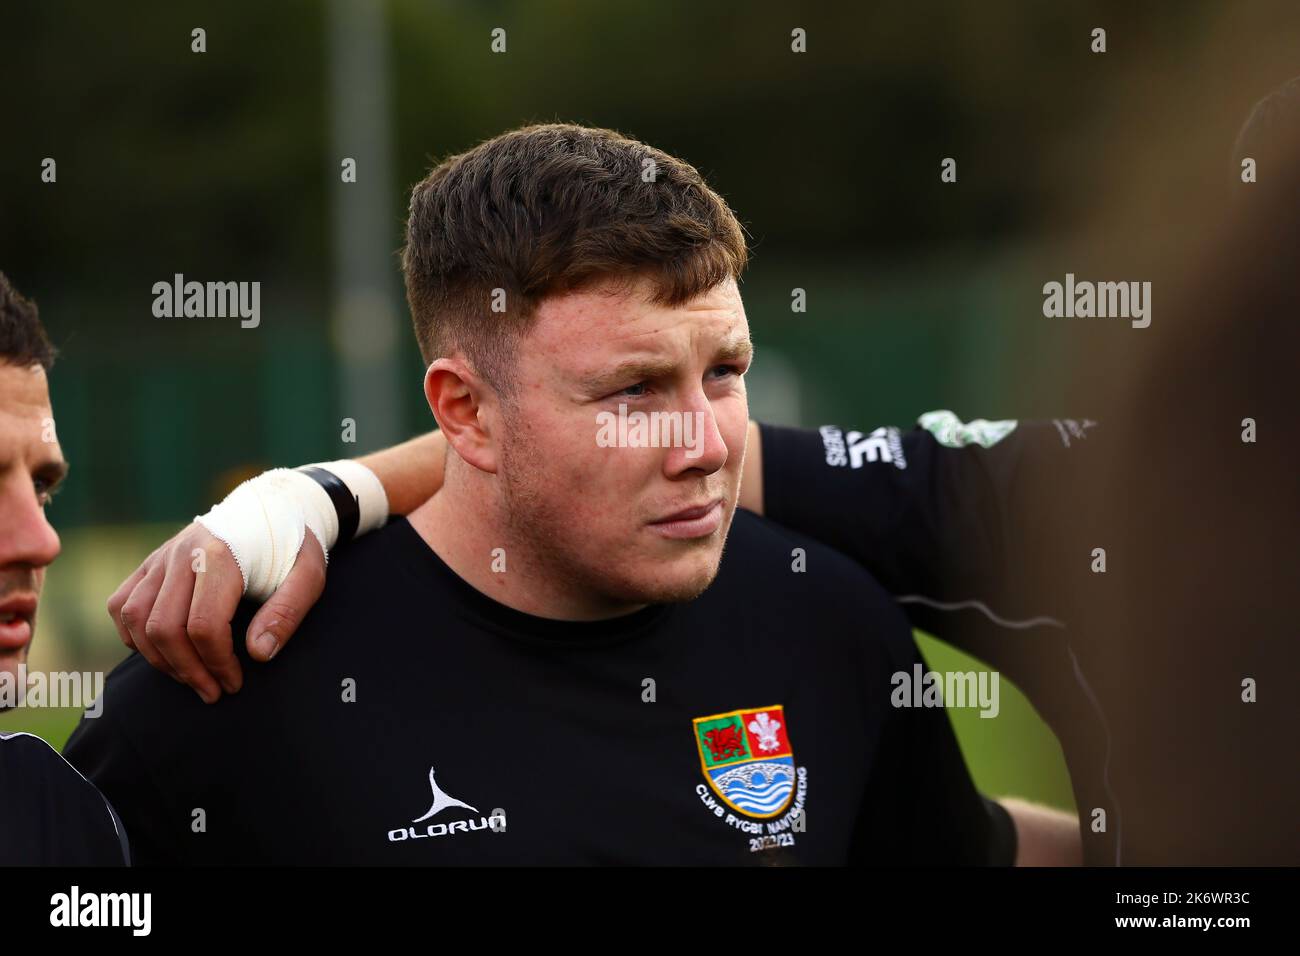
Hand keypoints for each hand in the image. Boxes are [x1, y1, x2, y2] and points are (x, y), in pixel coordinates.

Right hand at [106, 522, 325, 702]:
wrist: (272, 507)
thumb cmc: (293, 547)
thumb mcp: (309, 575)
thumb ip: (287, 612)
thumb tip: (258, 654)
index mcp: (222, 554)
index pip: (204, 625)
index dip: (217, 663)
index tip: (234, 683)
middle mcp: (183, 552)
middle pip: (163, 627)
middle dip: (187, 670)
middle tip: (213, 692)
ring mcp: (162, 556)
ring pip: (135, 619)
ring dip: (159, 658)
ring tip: (191, 677)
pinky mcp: (151, 561)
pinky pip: (121, 604)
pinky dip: (133, 635)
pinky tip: (163, 652)